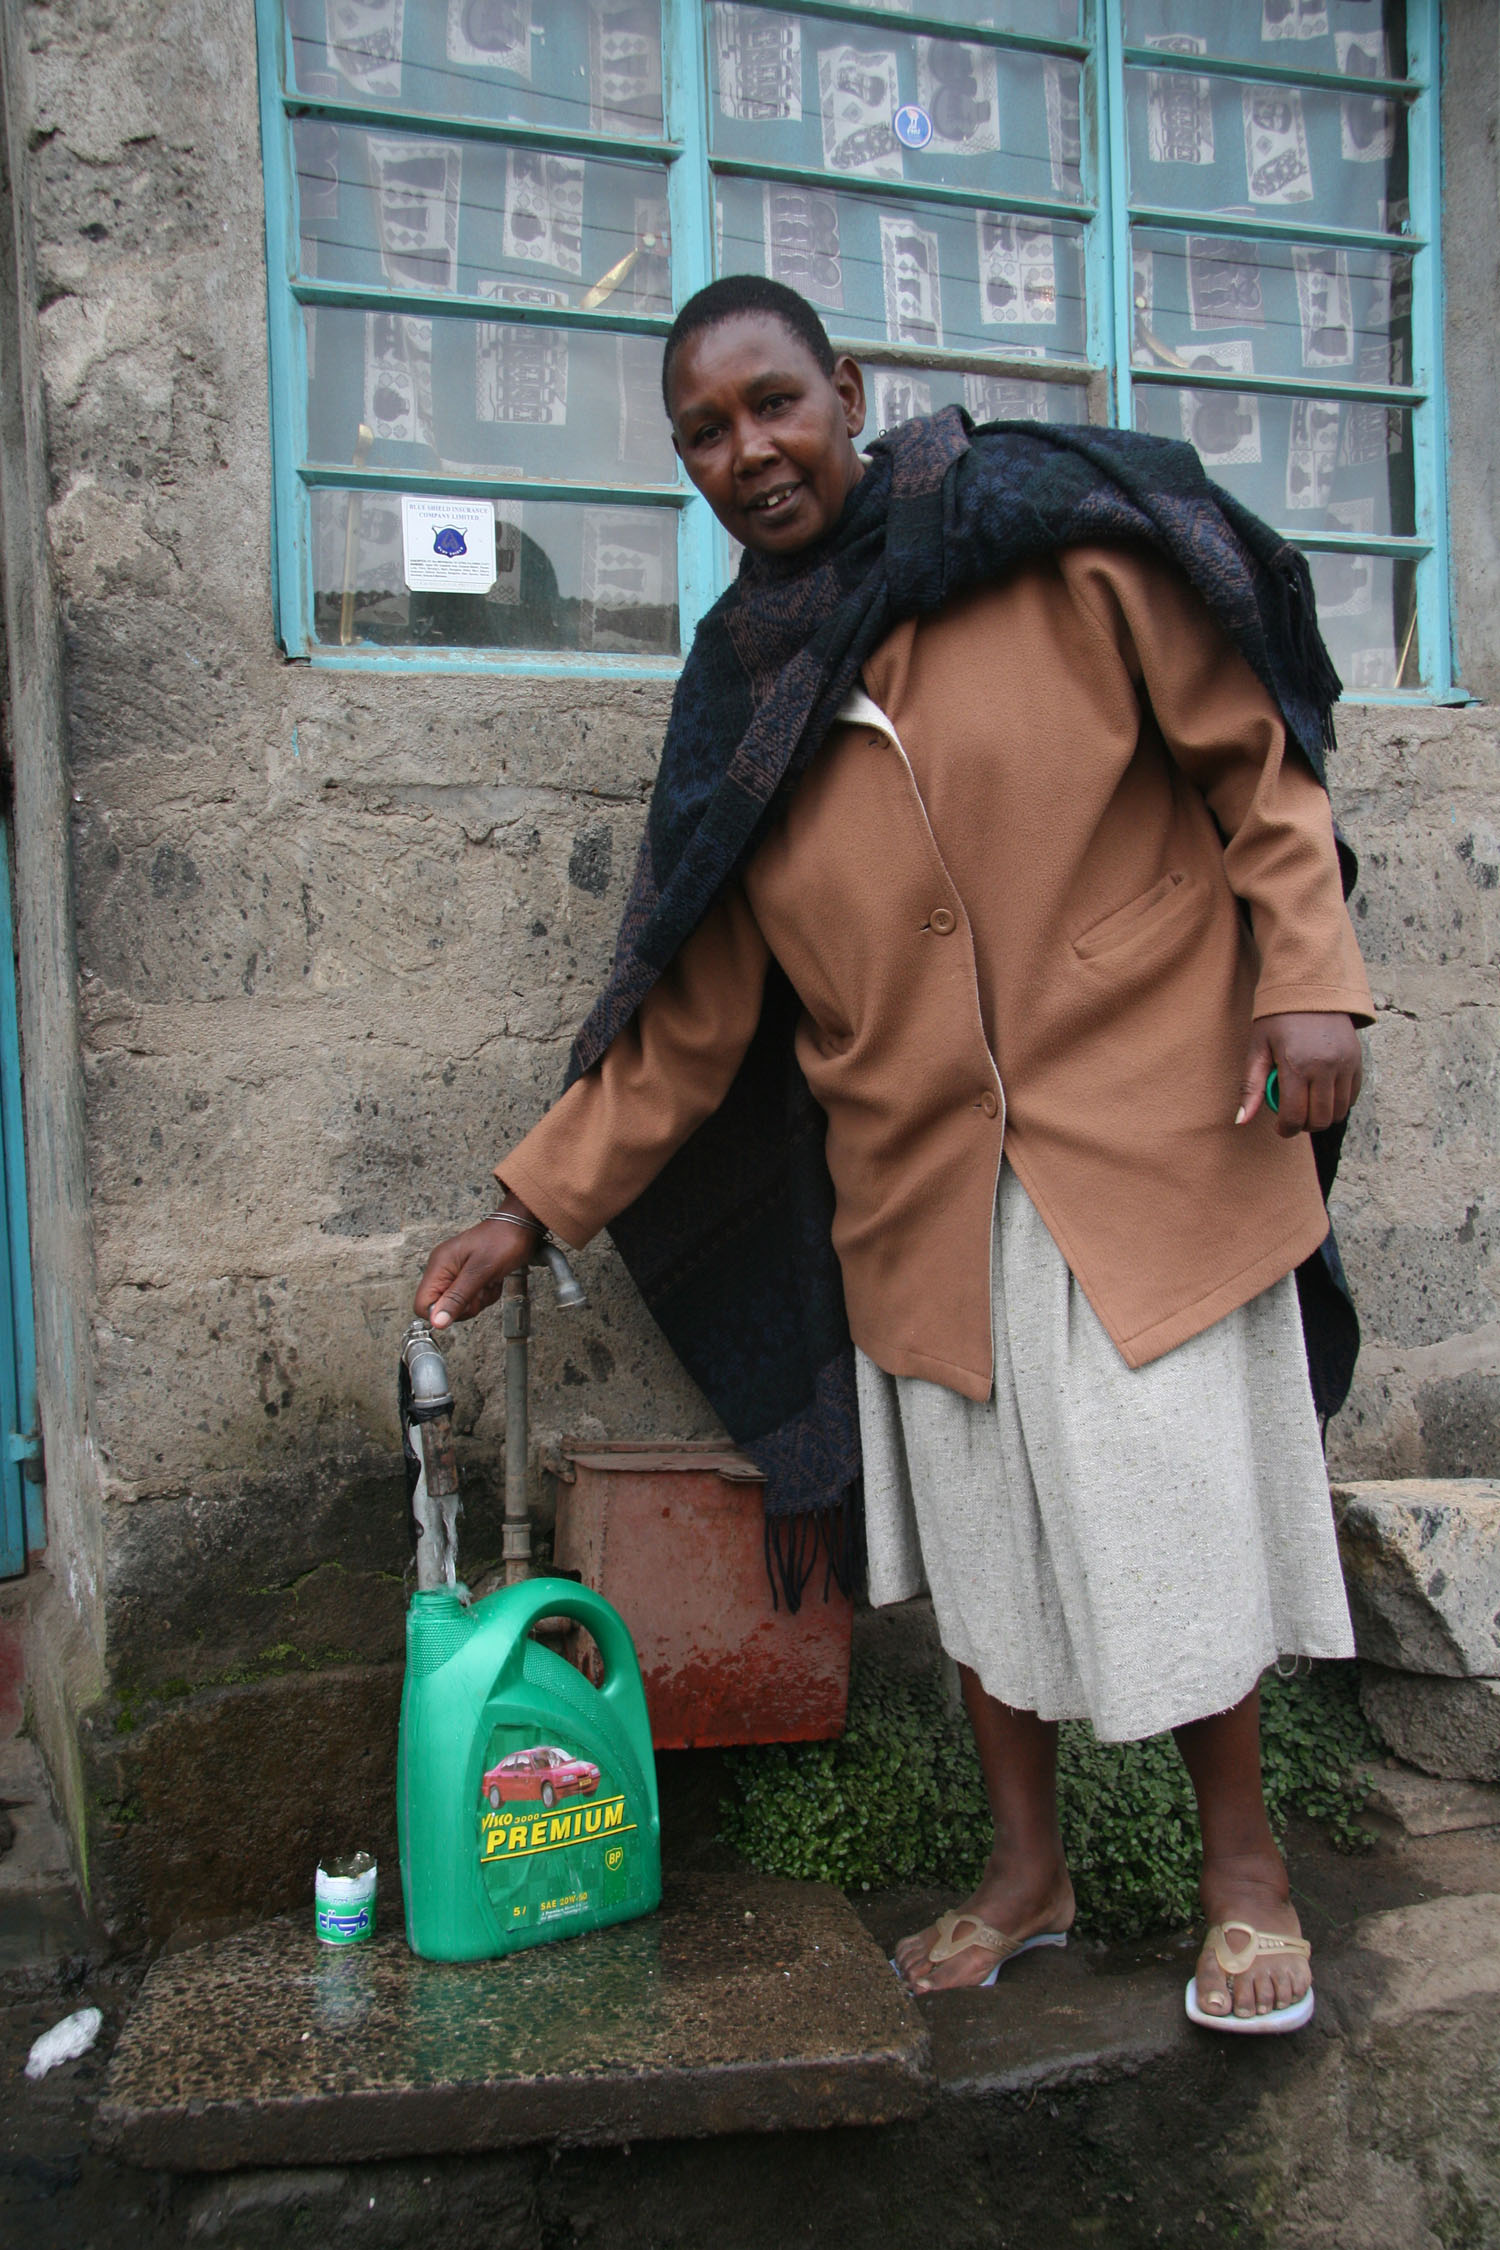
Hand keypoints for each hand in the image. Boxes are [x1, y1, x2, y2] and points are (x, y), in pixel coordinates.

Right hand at [414, 1196, 541, 1327]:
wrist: (520, 1226)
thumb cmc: (502, 1241)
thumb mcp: (480, 1272)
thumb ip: (457, 1298)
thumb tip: (436, 1322)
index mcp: (439, 1266)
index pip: (422, 1304)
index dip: (442, 1312)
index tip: (464, 1303)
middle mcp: (443, 1270)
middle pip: (443, 1308)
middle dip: (466, 1305)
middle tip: (481, 1288)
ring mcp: (455, 1273)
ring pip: (460, 1305)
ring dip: (479, 1298)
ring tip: (489, 1281)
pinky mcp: (468, 1277)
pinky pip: (472, 1298)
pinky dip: (486, 1293)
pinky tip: (493, 1280)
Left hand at [1236, 1012, 1362, 1138]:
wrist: (1310, 988)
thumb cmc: (1277, 1019)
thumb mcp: (1258, 1048)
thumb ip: (1251, 1087)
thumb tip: (1242, 1120)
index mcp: (1296, 1065)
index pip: (1294, 1116)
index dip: (1285, 1129)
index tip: (1280, 1128)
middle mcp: (1325, 1066)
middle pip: (1319, 1119)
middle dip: (1304, 1126)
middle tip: (1294, 1117)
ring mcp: (1345, 1064)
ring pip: (1338, 1111)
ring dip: (1322, 1116)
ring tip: (1308, 1105)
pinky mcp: (1358, 1060)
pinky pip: (1352, 1096)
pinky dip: (1339, 1103)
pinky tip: (1323, 1093)